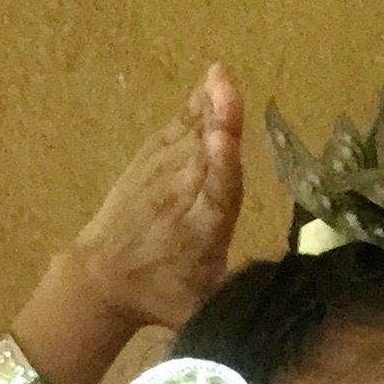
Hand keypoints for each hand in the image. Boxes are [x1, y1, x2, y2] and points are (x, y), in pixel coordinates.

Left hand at [62, 64, 243, 332]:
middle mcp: (184, 198)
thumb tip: (283, 290)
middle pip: (205, 154)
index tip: (223, 141)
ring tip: (219, 78)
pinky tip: (210, 84)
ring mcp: (162, 176)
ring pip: (191, 136)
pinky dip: (194, 107)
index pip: (217, 196)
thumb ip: (239, 291)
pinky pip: (176, 128)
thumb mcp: (203, 305)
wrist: (100, 278)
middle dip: (216, 123)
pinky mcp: (148, 161)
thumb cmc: (162, 295)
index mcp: (203, 233)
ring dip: (207, 107)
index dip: (222, 168)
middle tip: (226, 88)